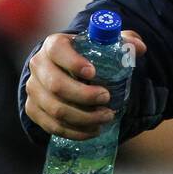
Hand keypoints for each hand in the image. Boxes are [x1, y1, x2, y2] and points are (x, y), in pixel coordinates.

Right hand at [24, 29, 146, 140]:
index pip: (57, 50)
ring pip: (55, 109)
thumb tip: (139, 48)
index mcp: (53, 45)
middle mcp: (38, 66)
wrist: (65, 71)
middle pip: (56, 85)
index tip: (93, 73)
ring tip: (106, 117)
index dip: (73, 62)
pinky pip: (51, 126)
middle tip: (106, 99)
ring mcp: (33, 89)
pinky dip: (74, 131)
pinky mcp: (33, 109)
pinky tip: (93, 130)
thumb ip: (124, 42)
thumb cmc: (88, 55)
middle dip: (84, 96)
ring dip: (83, 118)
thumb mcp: (106, 44)